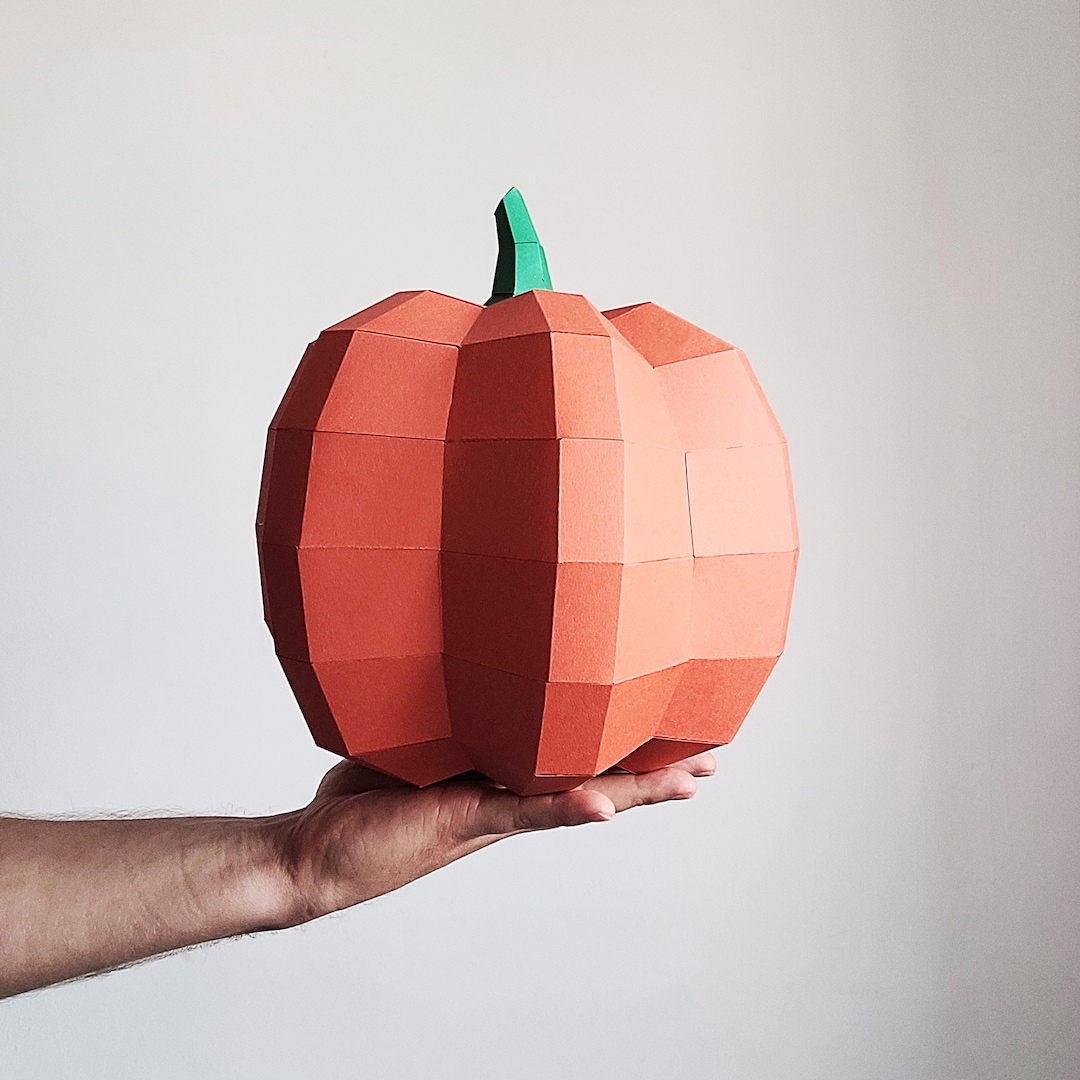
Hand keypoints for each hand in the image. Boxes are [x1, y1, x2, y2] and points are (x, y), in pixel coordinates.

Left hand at [268, 754, 716, 925]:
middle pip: (598, 780)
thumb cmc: (362, 799)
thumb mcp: (416, 740)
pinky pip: (524, 812)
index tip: (672, 730)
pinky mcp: (464, 819)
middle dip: (654, 770)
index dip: (626, 748)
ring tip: (688, 777)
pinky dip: (565, 808)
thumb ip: (446, 712)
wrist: (314, 853)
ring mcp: (493, 812)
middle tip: (710, 755)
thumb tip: (459, 657)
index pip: (576, 759)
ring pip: (579, 798)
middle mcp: (510, 798)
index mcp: (503, 779)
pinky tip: (604, 805)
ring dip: (635, 790)